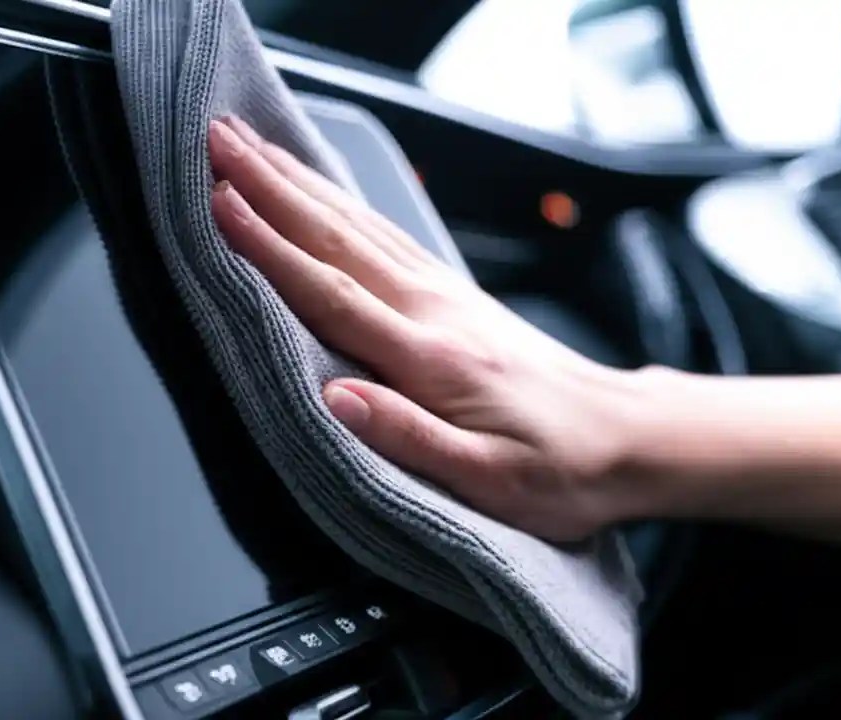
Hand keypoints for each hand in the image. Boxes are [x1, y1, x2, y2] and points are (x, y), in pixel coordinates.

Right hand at [207, 116, 651, 541]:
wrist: (623, 438)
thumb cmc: (557, 470)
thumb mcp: (487, 479)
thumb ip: (408, 436)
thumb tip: (334, 399)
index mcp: (431, 359)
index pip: (332, 292)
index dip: (270, 247)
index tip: (222, 201)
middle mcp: (433, 311)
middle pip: (335, 238)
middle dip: (270, 186)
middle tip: (217, 140)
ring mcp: (443, 295)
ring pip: (356, 225)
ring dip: (299, 182)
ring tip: (251, 146)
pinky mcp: (451, 295)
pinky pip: (384, 234)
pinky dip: (342, 202)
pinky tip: (319, 187)